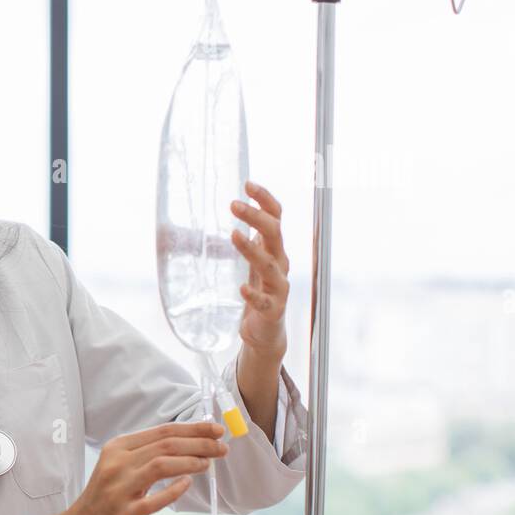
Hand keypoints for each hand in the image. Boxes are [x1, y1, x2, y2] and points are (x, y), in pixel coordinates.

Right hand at [64, 421, 228, 514]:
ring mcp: (120, 488)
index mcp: (117, 447)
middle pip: (166, 445)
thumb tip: (186, 444)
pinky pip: (155, 499)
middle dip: (199, 444)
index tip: (216, 430)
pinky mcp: (125, 512)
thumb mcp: (118, 468)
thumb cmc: (104, 500)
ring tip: (209, 464)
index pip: (162, 431)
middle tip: (222, 447)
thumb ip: (145, 455)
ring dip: (191, 462)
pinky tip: (187, 485)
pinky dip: (174, 490)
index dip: (192, 429)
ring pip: (161, 465)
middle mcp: (117, 463)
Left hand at [230, 180, 288, 358]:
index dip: (265, 200)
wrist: (266, 331)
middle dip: (256, 217)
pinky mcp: (272, 310)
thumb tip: (237, 210)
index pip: (276, 218)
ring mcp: (278, 288)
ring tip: (234, 235)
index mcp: (275, 249)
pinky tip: (242, 288)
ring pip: (269, 265)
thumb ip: (251, 239)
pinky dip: (253, 295)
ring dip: (251, 249)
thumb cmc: (259, 290)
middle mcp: (280, 264)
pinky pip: (264, 301)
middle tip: (233, 204)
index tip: (247, 184)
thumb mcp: (255, 260)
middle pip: (274, 235)